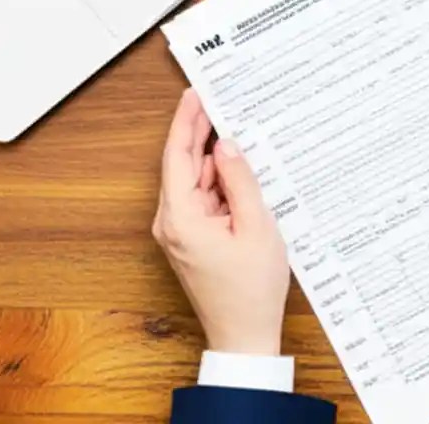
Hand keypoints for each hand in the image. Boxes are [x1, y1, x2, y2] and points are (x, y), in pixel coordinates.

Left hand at [153, 90, 290, 355]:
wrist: (244, 335)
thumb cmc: (251, 289)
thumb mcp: (256, 226)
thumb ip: (240, 180)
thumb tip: (226, 145)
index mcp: (181, 217)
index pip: (177, 155)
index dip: (186, 121)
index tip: (195, 94)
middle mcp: (173, 222)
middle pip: (183, 165)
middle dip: (201, 133)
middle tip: (219, 101)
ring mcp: (181, 232)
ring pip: (196, 182)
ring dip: (215, 159)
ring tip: (238, 130)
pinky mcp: (193, 239)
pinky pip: (204, 200)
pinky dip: (220, 182)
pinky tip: (240, 169)